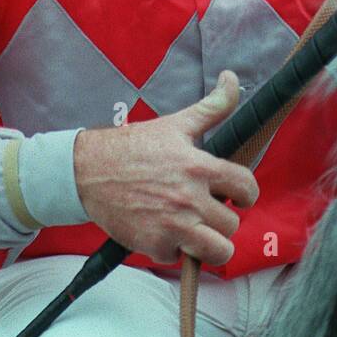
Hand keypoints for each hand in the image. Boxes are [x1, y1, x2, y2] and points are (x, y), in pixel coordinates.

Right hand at [72, 70, 258, 265]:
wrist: (88, 171)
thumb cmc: (135, 146)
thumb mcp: (176, 123)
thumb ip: (212, 106)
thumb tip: (232, 78)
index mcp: (199, 167)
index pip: (248, 188)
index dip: (245, 192)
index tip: (235, 193)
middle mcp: (190, 199)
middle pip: (233, 224)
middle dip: (221, 217)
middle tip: (204, 208)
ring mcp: (173, 226)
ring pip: (218, 251)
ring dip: (209, 242)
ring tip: (196, 229)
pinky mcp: (155, 245)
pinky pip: (182, 258)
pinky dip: (175, 249)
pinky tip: (164, 230)